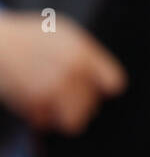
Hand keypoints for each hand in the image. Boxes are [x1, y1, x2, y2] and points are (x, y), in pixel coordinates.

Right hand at [0, 11, 126, 134]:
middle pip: (92, 105)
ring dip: (64, 115)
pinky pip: (46, 123)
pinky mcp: (34, 102)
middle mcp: (72, 71)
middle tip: (64, 93)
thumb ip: (87, 55)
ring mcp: (53, 88)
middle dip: (81, 103)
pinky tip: (33, 103)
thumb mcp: (64, 33)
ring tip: (52, 102)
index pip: (113, 84)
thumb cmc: (29, 37)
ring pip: (75, 121)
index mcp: (83, 53)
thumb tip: (108, 84)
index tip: (96, 88)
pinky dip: (41, 117)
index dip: (103, 88)